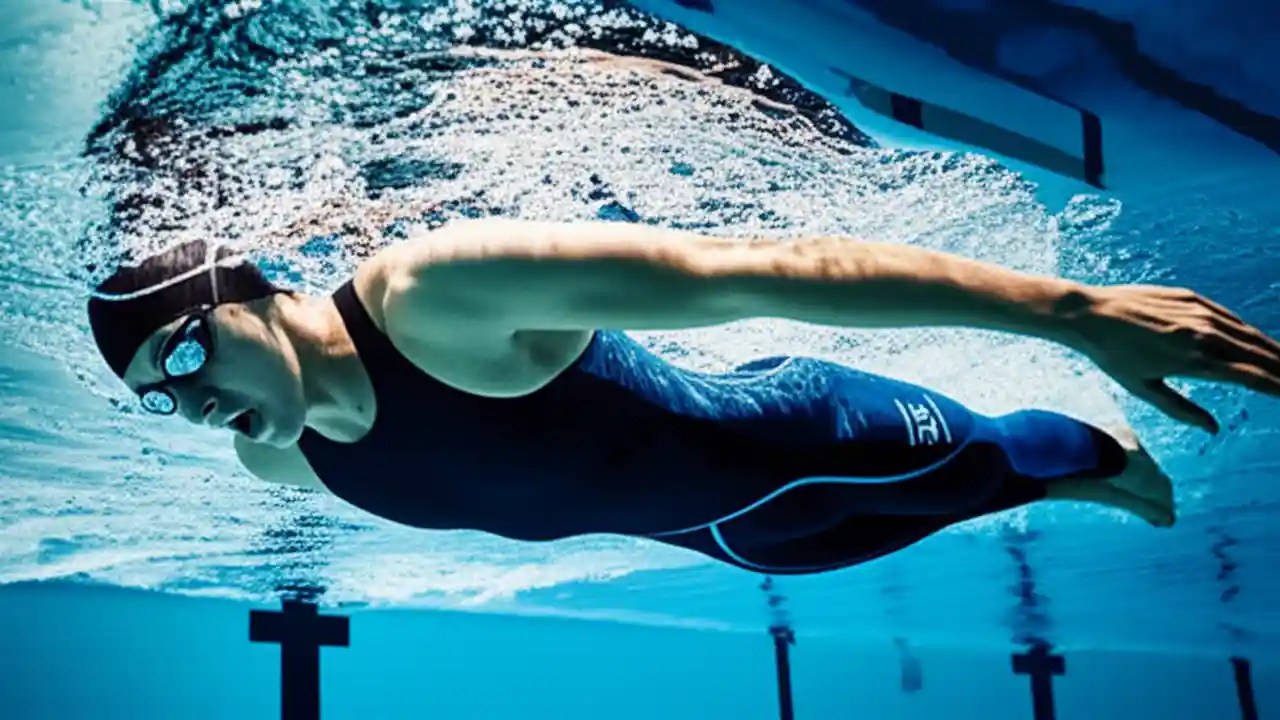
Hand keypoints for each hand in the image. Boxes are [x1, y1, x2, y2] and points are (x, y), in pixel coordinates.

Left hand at [1067, 284, 1279, 432]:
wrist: (1089, 314)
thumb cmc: (1112, 357)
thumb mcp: (1145, 390)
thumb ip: (1182, 410)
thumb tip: (1214, 429)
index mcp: (1195, 361)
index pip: (1250, 377)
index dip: (1277, 386)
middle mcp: (1204, 334)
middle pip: (1258, 354)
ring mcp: (1199, 313)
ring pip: (1248, 334)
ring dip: (1272, 349)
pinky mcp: (1192, 298)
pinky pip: (1229, 317)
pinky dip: (1247, 331)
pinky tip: (1257, 340)